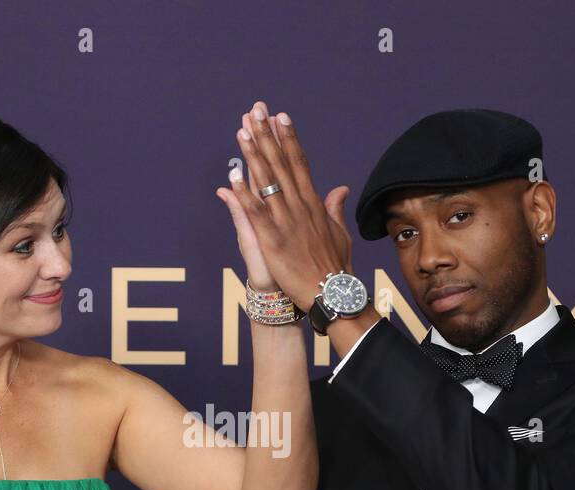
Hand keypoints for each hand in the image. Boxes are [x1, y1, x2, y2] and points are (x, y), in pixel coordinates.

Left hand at [225, 100, 352, 310]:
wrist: (332, 293)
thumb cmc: (336, 265)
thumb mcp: (339, 232)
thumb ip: (335, 207)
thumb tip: (340, 188)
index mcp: (313, 203)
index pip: (299, 163)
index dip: (289, 139)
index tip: (281, 117)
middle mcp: (300, 206)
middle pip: (281, 164)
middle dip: (267, 136)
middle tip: (256, 111)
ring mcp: (286, 221)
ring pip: (267, 182)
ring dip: (253, 155)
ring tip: (242, 132)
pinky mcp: (273, 239)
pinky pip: (256, 211)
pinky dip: (244, 193)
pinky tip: (233, 176)